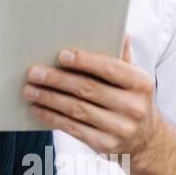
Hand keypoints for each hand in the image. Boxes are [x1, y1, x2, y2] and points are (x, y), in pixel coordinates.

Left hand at [21, 36, 161, 160]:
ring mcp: (120, 128)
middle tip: (34, 72)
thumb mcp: (134, 78)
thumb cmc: (132, 99)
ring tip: (29, 90)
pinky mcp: (105, 144)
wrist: (146, 140)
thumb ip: (122, 56)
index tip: (62, 55)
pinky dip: (52, 117)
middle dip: (57, 80)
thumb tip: (117, 30)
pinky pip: (73, 128)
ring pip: (76, 109)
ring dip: (49, 98)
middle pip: (88, 89)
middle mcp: (133, 107)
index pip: (110, 68)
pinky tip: (37, 108)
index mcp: (140, 83)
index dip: (85, 61)